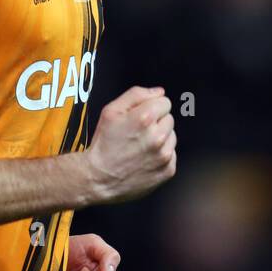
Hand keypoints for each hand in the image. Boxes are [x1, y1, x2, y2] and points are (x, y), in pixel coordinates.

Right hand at [83, 86, 176, 204]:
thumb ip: (136, 95)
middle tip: (138, 133)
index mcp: (145, 118)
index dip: (151, 107)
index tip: (140, 117)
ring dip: (160, 138)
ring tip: (140, 146)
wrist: (99, 178)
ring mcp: (164, 155)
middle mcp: (158, 136)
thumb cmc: (103, 144)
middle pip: (169, 118)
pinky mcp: (168, 170)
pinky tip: (145, 158)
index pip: (165, 102)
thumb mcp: (111, 111)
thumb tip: (159, 92)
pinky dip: (161, 155)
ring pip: (172, 136)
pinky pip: (172, 155)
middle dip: (156, 122)